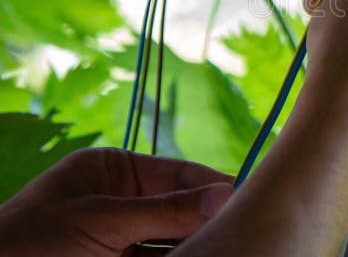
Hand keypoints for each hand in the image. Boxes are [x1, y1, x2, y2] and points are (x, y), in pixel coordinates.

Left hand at [0, 148, 232, 255]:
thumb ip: (165, 211)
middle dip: (209, 220)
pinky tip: (202, 256)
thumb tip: (224, 194)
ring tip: (229, 245)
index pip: (177, 175)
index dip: (213, 186)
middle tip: (245, 228)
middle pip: (180, 209)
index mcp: (112, 171)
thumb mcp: (101, 221)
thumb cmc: (29, 243)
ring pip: (173, 240)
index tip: (247, 198)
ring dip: (197, 244)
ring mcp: (119, 237)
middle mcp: (121, 201)